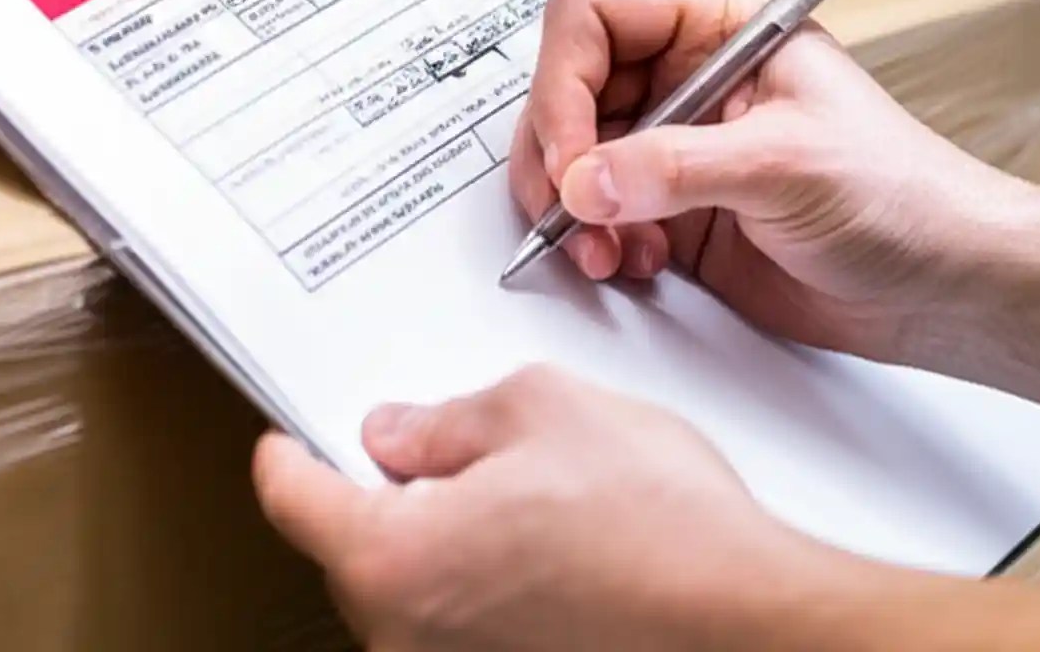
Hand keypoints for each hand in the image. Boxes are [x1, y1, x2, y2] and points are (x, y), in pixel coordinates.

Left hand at [252, 365, 859, 651]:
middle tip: (434, 446)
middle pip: (352, 549)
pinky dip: (481, 582)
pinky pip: (462, 624)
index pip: (293, 498)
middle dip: (381, 492)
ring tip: (520, 496)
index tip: (288, 439)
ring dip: (440, 539)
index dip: (288, 453)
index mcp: (394, 560)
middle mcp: (409, 638)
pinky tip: (546, 548)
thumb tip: (403, 435)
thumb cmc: (660, 529)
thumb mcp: (540, 411)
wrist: (751, 621)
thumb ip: (445, 419)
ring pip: (412, 588)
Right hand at [508, 0, 1027, 362]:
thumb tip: (585, 180)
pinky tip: (636, 260)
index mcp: (722, 26)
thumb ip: (676, 167)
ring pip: (574, 159)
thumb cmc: (902, 196)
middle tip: (574, 209)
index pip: (596, 20)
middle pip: (569, 91)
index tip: (574, 157)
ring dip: (572, 210)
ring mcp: (678, 146)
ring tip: (604, 248)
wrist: (935, 285)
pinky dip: (597, 241)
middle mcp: (690, 78)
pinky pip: (598, 215)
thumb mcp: (785, 163)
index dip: (565, 84)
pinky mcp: (674, 209)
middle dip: (558, 158)